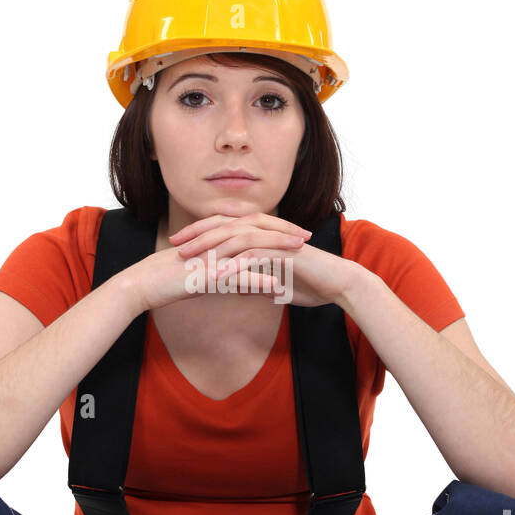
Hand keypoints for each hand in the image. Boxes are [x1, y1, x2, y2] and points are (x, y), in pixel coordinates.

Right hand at [120, 211, 306, 313]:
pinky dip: (256, 279)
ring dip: (276, 249)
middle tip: (307, 235)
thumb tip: (236, 276)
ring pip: (248, 248)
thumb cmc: (167, 279)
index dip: (273, 227)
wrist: (141, 285)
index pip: (249, 226)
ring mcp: (209, 256)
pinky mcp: (204, 274)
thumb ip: (218, 269)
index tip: (295, 232)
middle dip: (283, 232)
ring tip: (300, 253)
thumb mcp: (198, 270)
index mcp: (213, 237)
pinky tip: (276, 285)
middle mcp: (213, 241)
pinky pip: (234, 276)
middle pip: (254, 230)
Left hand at [168, 212, 359, 308]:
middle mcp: (267, 231)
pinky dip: (233, 264)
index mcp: (263, 235)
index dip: (201, 234)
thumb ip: (256, 281)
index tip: (179, 245)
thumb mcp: (275, 284)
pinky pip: (253, 255)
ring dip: (210, 248)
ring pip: (235, 237)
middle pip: (225, 226)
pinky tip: (217, 275)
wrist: (339, 285)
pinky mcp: (284, 252)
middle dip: (198, 235)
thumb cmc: (312, 284)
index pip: (226, 228)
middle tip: (175, 246)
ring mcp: (275, 240)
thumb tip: (238, 287)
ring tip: (190, 260)